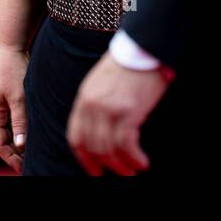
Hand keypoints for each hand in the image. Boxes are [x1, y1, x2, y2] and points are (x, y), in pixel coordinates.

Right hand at [0, 45, 29, 171]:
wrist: (10, 46)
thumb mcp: (18, 97)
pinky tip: (34, 135)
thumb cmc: (11, 70)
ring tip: (34, 153)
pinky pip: (15, 121)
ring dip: (20, 143)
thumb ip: (20, 121)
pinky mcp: (10, 100)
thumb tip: (21, 145)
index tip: (23, 167)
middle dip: (15, 154)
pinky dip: (23, 130)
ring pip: (10, 131)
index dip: (10, 157)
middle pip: (4, 140)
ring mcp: (2, 106)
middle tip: (30, 164)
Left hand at [67, 52, 170, 175]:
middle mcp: (92, 105)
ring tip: (133, 171)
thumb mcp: (101, 82)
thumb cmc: (128, 65)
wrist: (144, 47)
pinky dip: (134, 158)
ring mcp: (109, 109)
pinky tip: (143, 162)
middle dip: (106, 166)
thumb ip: (96, 103)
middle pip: (92, 147)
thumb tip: (101, 130)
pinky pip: (126, 145)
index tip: (95, 170)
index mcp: (84, 98)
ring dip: (122, 166)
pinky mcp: (128, 111)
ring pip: (108, 149)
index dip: (84, 158)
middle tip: (120, 174)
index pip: (76, 136)